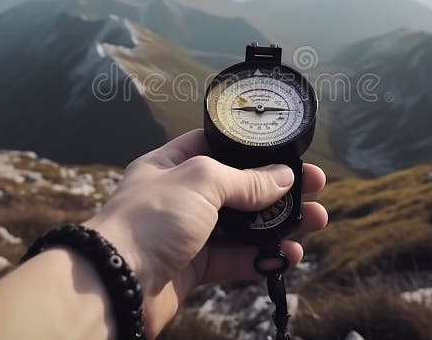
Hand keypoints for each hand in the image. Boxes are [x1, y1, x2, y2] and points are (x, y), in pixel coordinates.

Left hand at [85, 129, 327, 337]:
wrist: (115, 283)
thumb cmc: (147, 221)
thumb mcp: (200, 182)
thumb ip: (245, 179)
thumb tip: (284, 178)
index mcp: (171, 164)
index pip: (216, 146)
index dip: (253, 148)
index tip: (287, 152)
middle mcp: (180, 197)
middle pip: (239, 188)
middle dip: (279, 190)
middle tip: (316, 189)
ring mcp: (188, 233)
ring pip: (243, 226)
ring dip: (280, 224)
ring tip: (316, 221)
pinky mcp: (194, 268)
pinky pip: (236, 259)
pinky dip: (263, 257)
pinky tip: (290, 255)